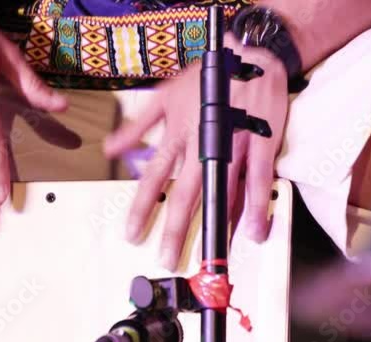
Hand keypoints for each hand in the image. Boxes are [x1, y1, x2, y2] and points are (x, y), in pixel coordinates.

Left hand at [103, 44, 287, 269]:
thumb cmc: (206, 77)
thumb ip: (136, 127)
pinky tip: (253, 232)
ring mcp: (233, 145)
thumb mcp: (163, 95)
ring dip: (216, 227)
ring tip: (211, 256)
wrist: (250, 54)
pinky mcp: (261, 143)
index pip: (154, 179)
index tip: (132, 235)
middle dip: (174, 230)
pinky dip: (255, 207)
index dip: (142, 209)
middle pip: (185, 195)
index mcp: (177, 135)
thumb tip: (109, 150)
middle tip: (167, 259)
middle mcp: (202, 144)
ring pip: (222, 192)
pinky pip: (258, 181)